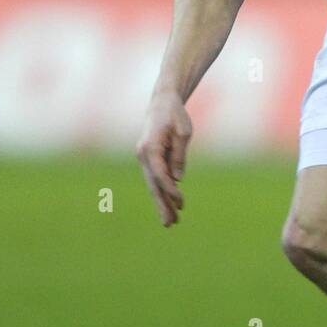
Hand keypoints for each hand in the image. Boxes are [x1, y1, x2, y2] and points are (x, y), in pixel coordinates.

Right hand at [136, 89, 192, 227]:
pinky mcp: (149, 160)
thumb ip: (180, 155)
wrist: (162, 103)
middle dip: (162, 205)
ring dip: (162, 203)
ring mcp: (144, 158)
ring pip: (153, 185)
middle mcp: (143, 155)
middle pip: (153, 185)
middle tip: (171, 224)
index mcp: (150, 147)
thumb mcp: (183, 132)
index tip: (181, 202)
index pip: (160, 174)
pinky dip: (162, 192)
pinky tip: (170, 206)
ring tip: (171, 222)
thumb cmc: (175, 115)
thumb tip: (178, 179)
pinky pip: (156, 179)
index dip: (170, 190)